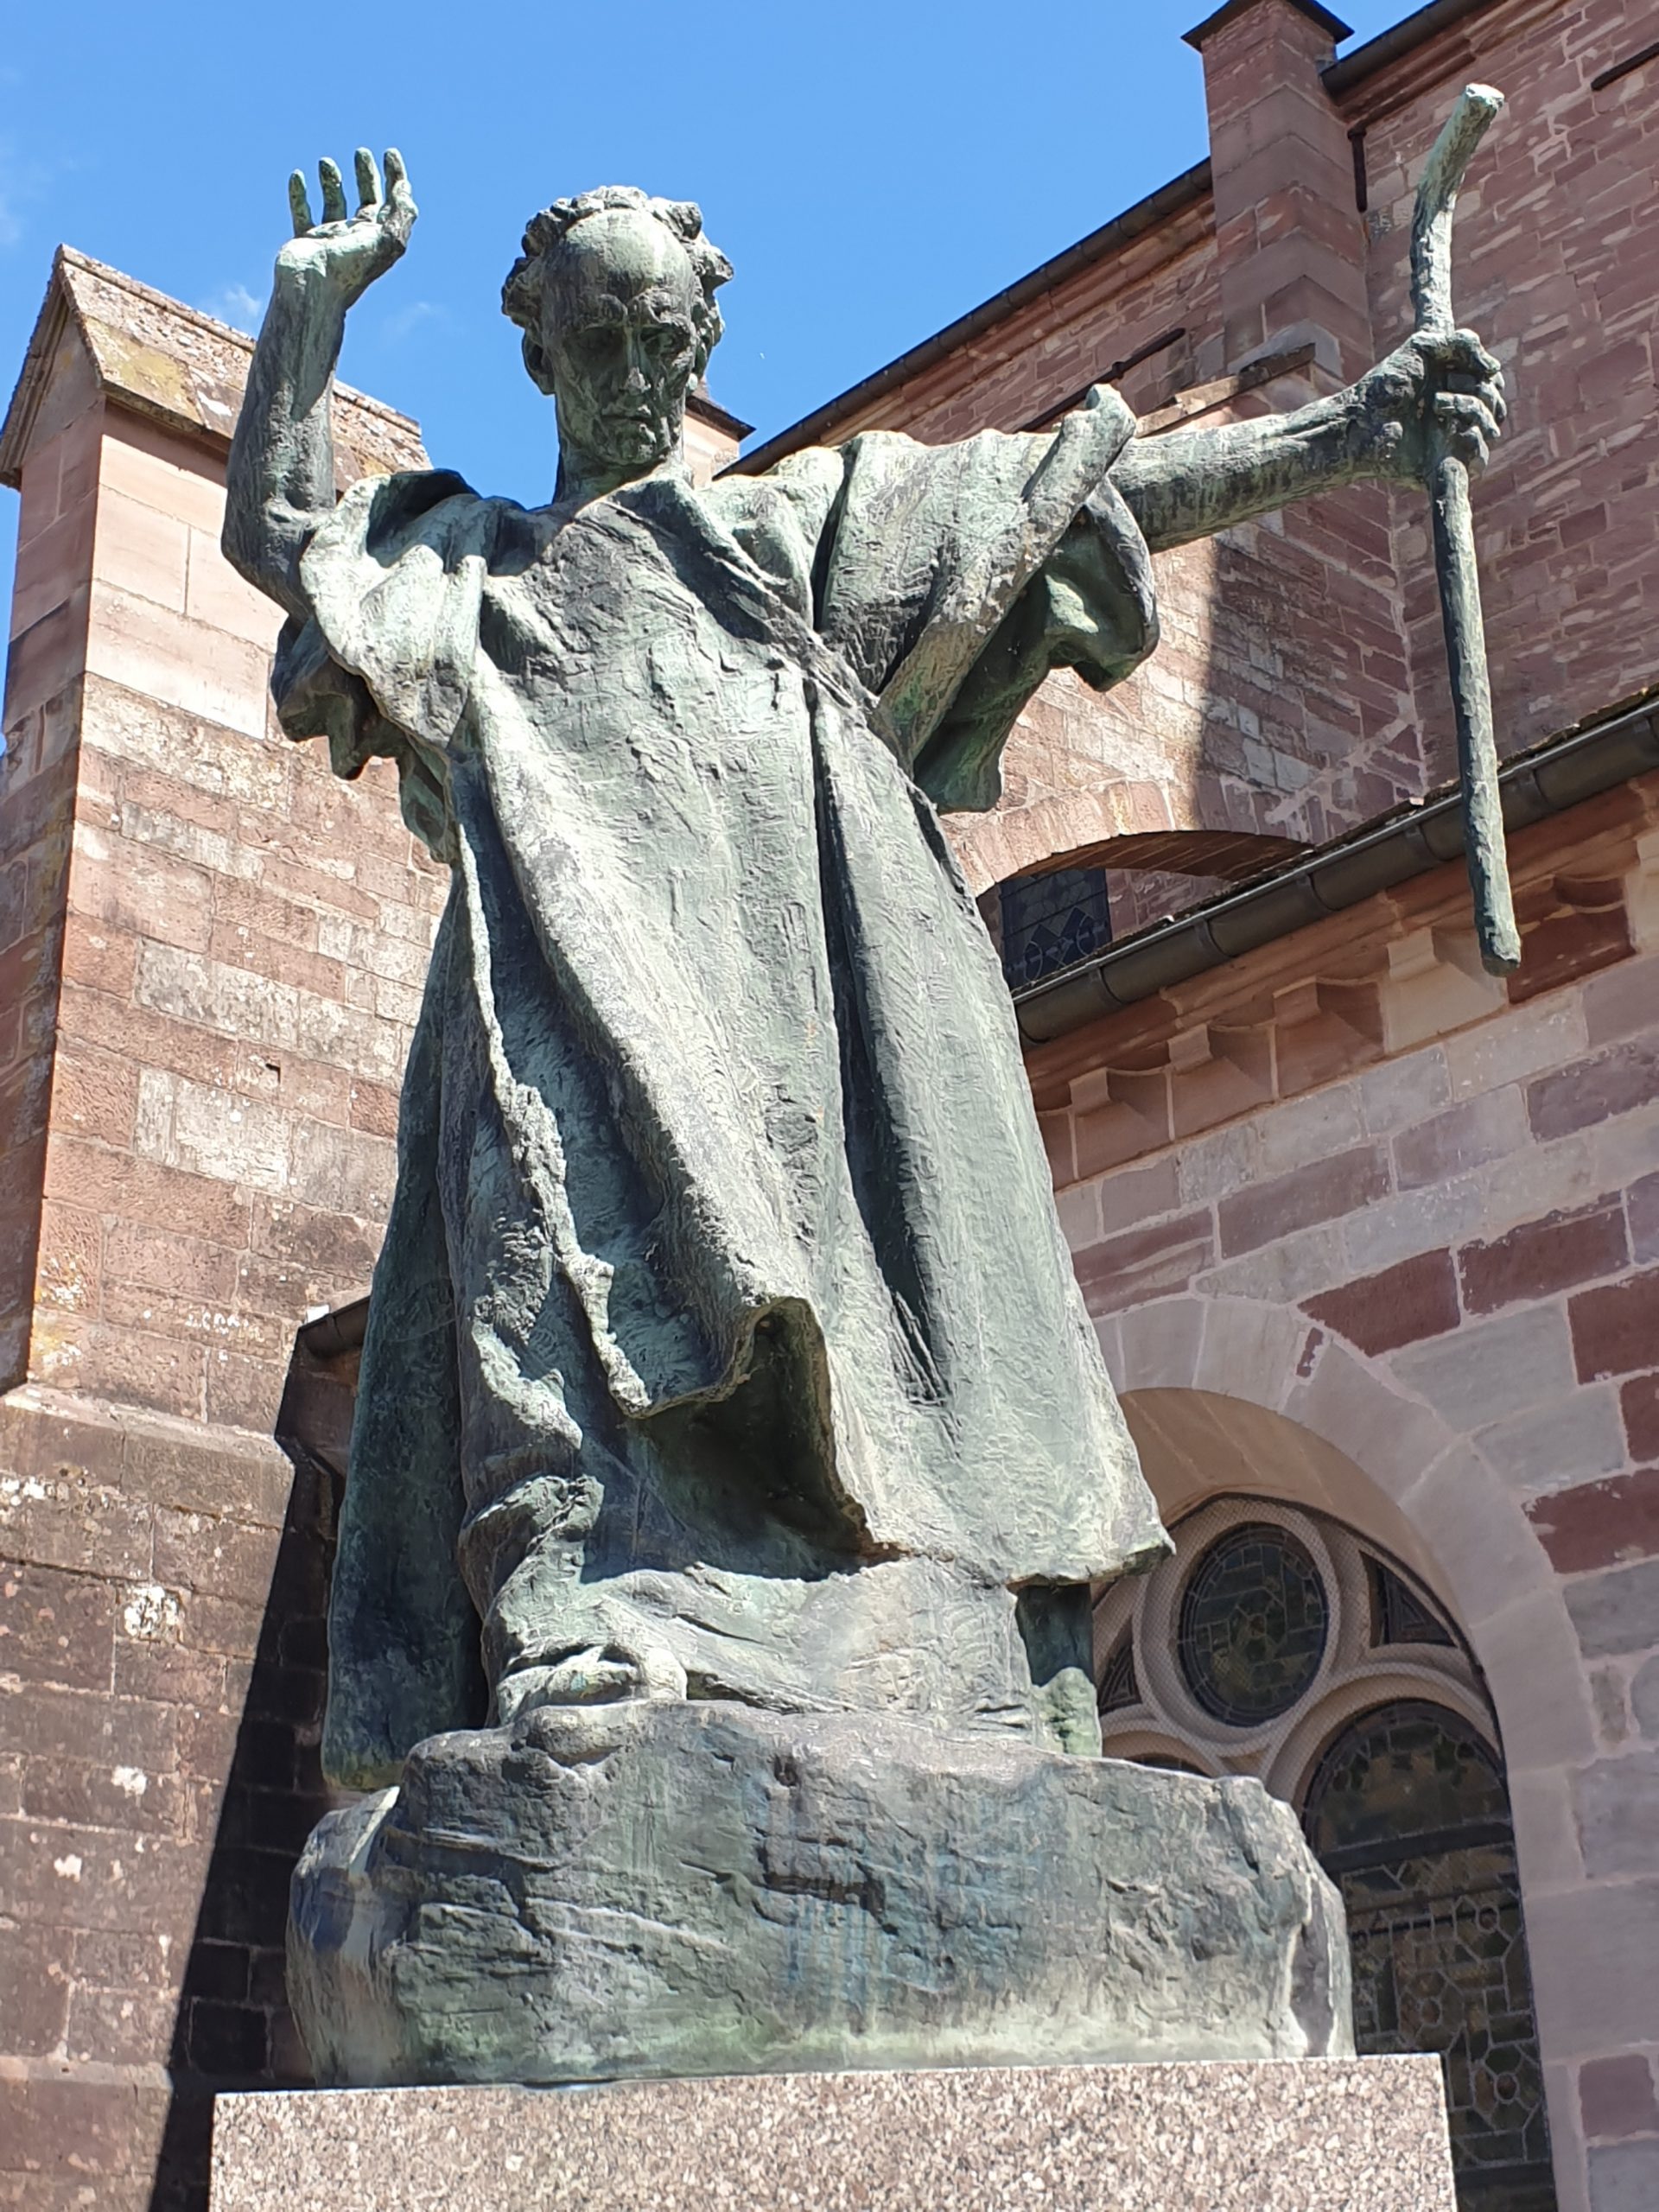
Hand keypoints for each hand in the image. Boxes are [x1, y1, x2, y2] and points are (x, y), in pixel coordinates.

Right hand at [275, 148, 416, 307]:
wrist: (312, 287)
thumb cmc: (351, 266)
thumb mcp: (387, 239)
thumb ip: (401, 213)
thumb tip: (405, 188)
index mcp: (379, 238)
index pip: (392, 203)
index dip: (395, 177)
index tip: (390, 153)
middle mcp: (357, 238)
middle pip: (366, 201)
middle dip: (366, 175)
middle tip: (361, 152)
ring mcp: (331, 239)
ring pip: (334, 204)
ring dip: (331, 180)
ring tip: (326, 161)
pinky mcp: (306, 241)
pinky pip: (302, 213)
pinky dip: (299, 195)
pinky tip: (298, 176)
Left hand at [1355, 327, 1505, 482]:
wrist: (1359, 419)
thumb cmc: (1386, 385)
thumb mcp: (1424, 347)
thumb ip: (1463, 343)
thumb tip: (1494, 369)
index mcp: (1457, 391)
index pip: (1493, 383)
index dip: (1487, 372)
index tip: (1460, 366)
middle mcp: (1458, 418)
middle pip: (1496, 405)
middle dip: (1478, 388)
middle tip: (1442, 385)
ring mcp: (1452, 444)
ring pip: (1490, 430)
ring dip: (1468, 407)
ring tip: (1435, 404)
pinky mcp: (1442, 467)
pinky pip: (1475, 468)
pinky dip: (1471, 456)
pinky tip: (1460, 438)